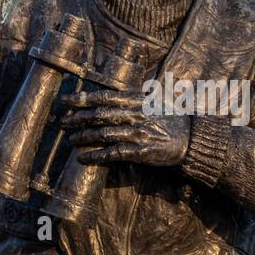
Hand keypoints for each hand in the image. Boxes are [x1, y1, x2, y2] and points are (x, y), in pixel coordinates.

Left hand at [59, 89, 190, 167]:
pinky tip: (83, 158)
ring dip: (83, 137)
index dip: (82, 98)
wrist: (192, 138)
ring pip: (102, 133)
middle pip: (99, 114)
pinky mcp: (140, 151)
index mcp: (137, 100)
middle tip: (62, 122)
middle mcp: (135, 114)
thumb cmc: (173, 119)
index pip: (104, 96)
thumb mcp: (155, 101)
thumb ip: (135, 98)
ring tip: (70, 140)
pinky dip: (95, 155)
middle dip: (78, 118)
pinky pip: (112, 153)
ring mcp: (137, 133)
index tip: (65, 100)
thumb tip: (116, 96)